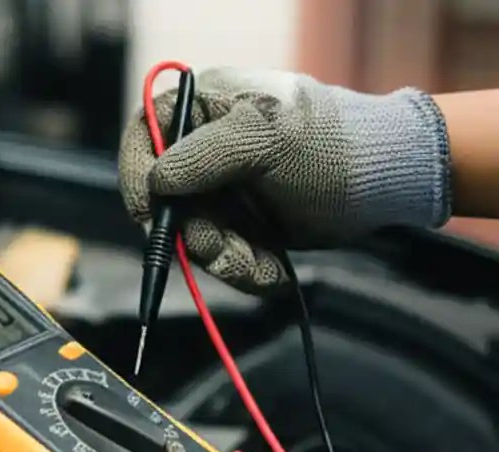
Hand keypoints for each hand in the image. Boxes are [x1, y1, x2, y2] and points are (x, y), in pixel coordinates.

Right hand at [118, 67, 451, 292]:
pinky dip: (246, 269)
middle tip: (222, 250)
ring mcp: (223, 190)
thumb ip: (203, 155)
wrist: (387, 182)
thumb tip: (157, 182)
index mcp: (205, 110)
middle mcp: (206, 150)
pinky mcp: (242, 224)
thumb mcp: (264, 138)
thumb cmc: (331, 145)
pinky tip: (273, 270)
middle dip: (195, 235)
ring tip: (261, 264)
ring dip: (225, 259)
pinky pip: (224, 256)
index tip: (147, 215)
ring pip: (194, 237)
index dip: (135, 176)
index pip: (144, 135)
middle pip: (166, 200)